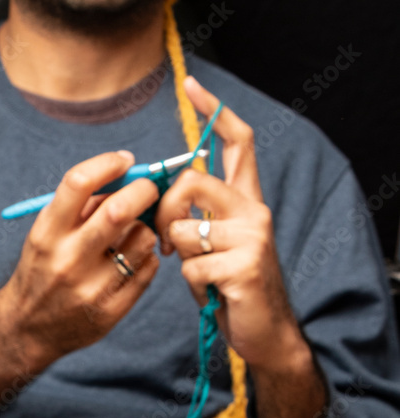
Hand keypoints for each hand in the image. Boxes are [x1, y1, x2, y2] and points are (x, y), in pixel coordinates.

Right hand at [0, 150, 160, 365]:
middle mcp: (67, 260)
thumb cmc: (42, 270)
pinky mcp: (111, 311)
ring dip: (146, 228)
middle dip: (143, 190)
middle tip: (148, 189)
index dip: (108, 163)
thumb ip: (79, 207)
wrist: (26, 328)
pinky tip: (132, 260)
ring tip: (134, 233)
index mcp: (46, 234)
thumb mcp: (45, 234)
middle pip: (118, 210)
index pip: (79, 183)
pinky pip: (148, 269)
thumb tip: (125, 173)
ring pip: (142, 239)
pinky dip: (147, 257)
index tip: (125, 160)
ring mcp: (91, 288)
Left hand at [155, 76, 306, 373]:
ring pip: (183, 228)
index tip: (191, 85)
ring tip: (198, 272)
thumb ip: (195, 216)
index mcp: (247, 201)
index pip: (236, 143)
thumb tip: (155, 194)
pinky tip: (211, 291)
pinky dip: (191, 284)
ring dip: (178, 256)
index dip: (213, 112)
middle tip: (161, 241)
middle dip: (163, 211)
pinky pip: (190, 265)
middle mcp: (255, 211)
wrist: (263, 332)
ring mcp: (253, 238)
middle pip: (193, 181)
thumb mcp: (212, 244)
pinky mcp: (245, 266)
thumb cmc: (230, 288)